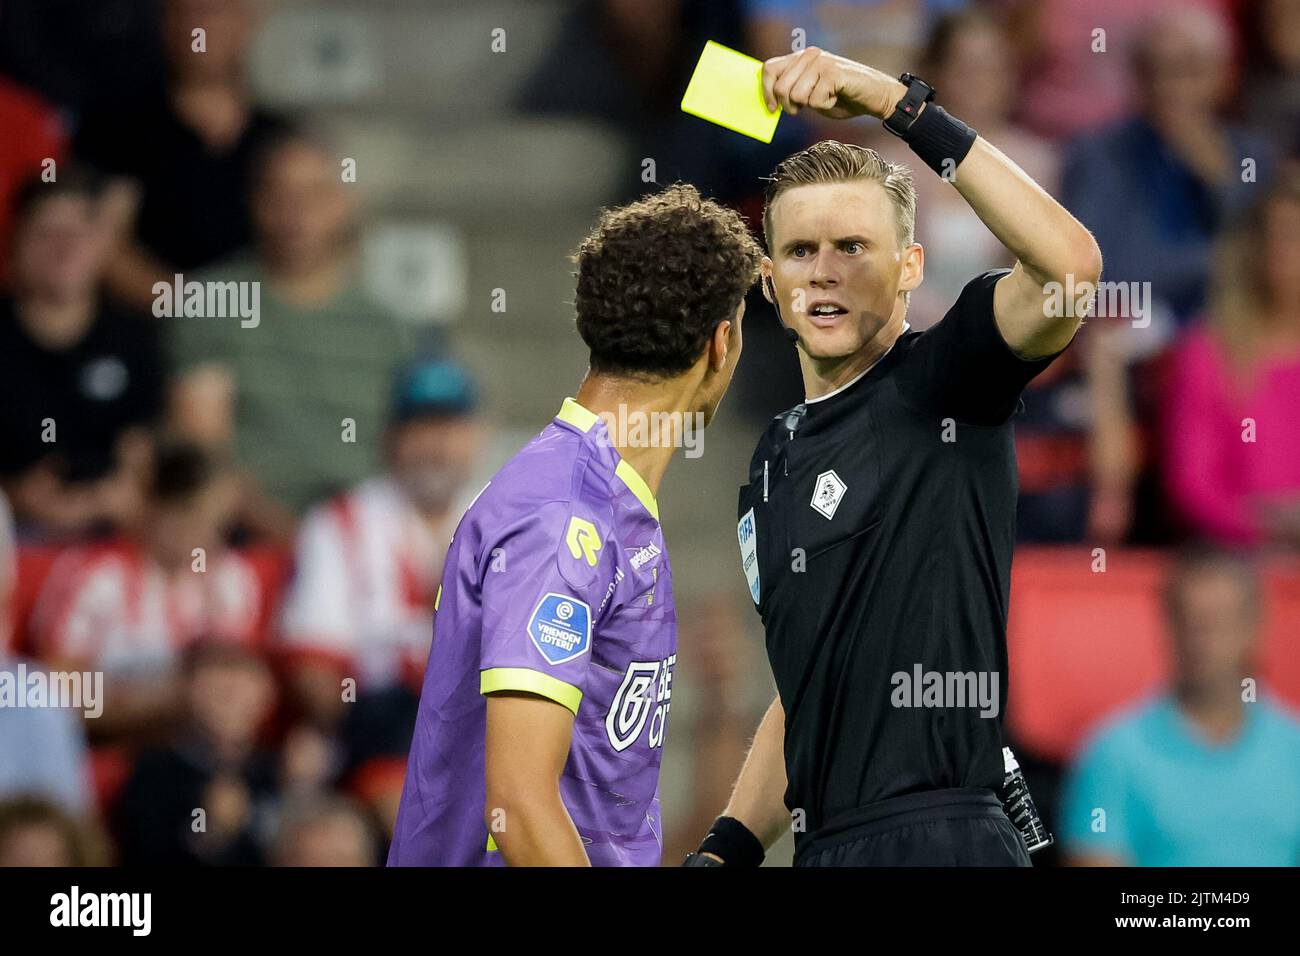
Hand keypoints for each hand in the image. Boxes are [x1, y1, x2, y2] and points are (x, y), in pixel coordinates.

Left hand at [762, 47, 905, 120]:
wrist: (874, 96)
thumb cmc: (841, 97)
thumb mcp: (810, 94)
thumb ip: (791, 92)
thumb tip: (770, 103)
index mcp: (800, 58)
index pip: (769, 69)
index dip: (766, 91)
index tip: (772, 109)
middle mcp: (809, 55)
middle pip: (781, 87)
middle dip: (789, 106)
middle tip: (804, 108)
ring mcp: (821, 62)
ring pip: (796, 95)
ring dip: (811, 105)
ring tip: (826, 98)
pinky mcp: (833, 72)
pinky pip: (815, 101)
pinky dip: (826, 106)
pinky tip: (836, 97)